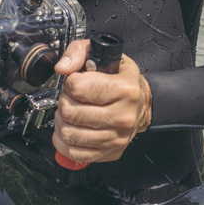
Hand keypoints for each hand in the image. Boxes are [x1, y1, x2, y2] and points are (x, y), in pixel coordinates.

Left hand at [52, 39, 151, 163]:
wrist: (142, 102)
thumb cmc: (120, 78)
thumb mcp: (103, 54)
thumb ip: (78, 52)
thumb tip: (62, 68)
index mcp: (124, 89)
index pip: (79, 88)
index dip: (70, 82)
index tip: (76, 81)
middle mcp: (123, 116)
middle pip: (71, 113)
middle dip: (65, 101)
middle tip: (72, 97)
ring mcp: (116, 137)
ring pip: (69, 134)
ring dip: (62, 121)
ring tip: (71, 111)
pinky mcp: (109, 152)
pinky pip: (73, 152)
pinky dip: (64, 140)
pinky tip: (71, 128)